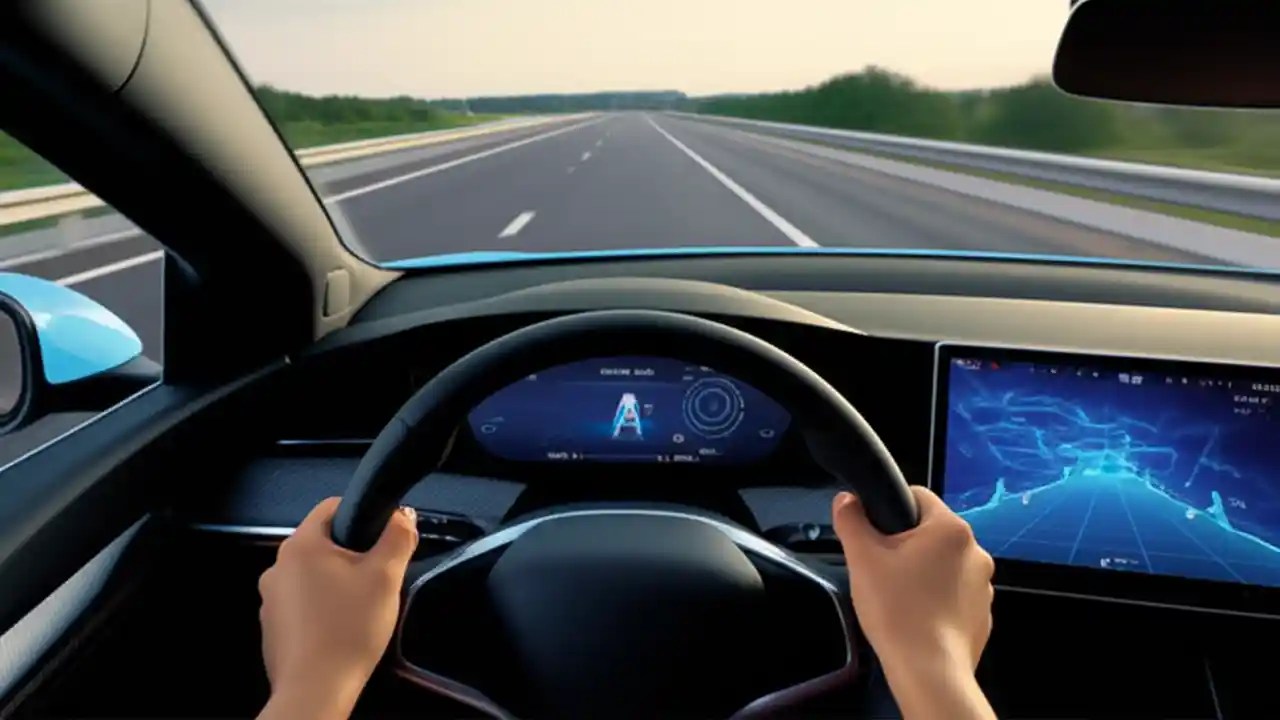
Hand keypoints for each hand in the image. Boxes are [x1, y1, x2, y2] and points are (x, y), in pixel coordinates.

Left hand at [257, 498, 418, 719]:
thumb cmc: (351, 626)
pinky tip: (339, 630)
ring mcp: (270, 600)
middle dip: (352, 554)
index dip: (363, 514)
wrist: (315, 690)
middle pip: (322, 543)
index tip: (384, 538)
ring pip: (312, 576)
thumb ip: (398, 537)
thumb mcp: (386, 577)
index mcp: (300, 545)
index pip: (331, 506)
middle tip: (379, 578)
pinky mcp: (271, 628)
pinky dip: (321, 609)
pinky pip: (301, 605)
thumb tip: (402, 514)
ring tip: (361, 607)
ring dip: (336, 583)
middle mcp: (276, 567)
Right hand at [832, 487, 992, 670]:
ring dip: (922, 573)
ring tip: (898, 597)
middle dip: (905, 547)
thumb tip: (846, 501)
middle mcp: (975, 551)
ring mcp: (983, 584)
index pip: (917, 496)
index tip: (875, 536)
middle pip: (929, 533)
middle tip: (881, 571)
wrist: (928, 670)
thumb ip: (851, 520)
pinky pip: (953, 593)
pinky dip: (935, 599)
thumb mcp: (862, 558)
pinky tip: (915, 615)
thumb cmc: (898, 612)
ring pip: (942, 564)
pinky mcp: (982, 612)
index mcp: (950, 529)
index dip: (889, 512)